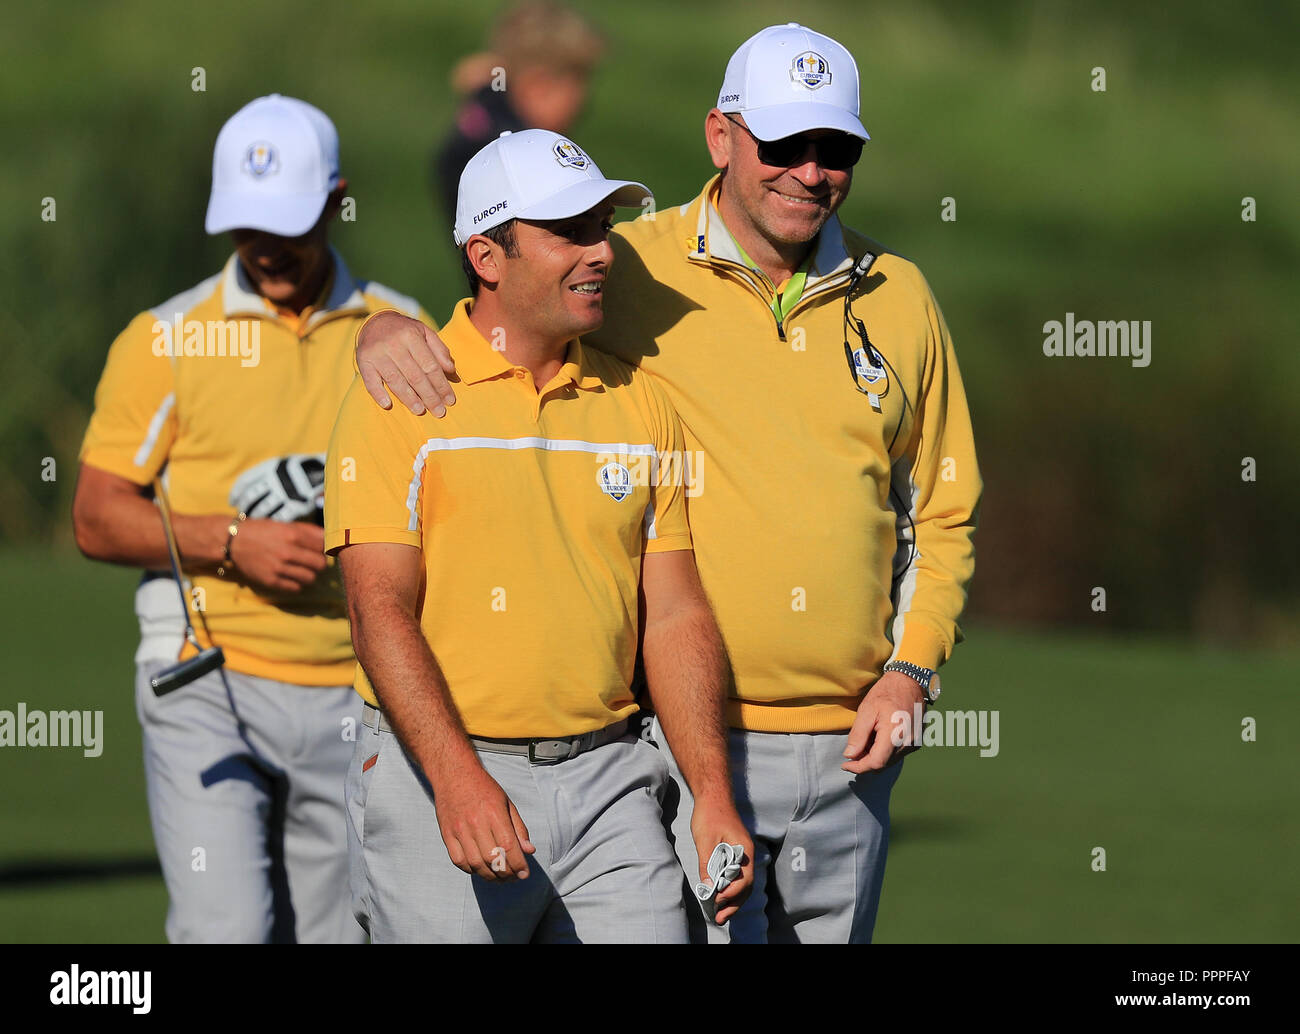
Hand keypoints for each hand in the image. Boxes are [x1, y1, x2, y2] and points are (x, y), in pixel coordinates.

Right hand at [228, 520, 327, 591]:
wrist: (233, 540)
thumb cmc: (262, 530)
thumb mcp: (285, 524)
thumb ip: (308, 530)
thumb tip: (328, 536)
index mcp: (292, 535)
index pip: (323, 547)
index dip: (324, 549)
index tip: (319, 550)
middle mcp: (287, 552)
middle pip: (320, 565)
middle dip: (319, 564)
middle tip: (313, 562)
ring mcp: (278, 568)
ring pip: (310, 578)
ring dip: (310, 575)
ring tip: (303, 570)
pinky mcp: (270, 580)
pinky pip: (295, 588)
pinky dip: (297, 584)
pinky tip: (292, 577)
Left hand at [229, 454, 325, 521]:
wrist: (325, 469)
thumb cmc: (301, 467)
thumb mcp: (281, 464)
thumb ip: (264, 475)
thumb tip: (242, 492)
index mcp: (269, 467)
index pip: (245, 482)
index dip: (237, 493)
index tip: (233, 501)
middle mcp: (274, 480)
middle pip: (251, 497)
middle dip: (245, 506)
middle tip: (243, 513)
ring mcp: (285, 493)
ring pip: (263, 508)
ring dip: (256, 515)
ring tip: (254, 520)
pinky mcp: (296, 505)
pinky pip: (279, 517)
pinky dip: (273, 521)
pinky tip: (271, 523)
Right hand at [357, 311, 456, 416]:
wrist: (375, 322)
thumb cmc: (405, 332)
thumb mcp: (424, 332)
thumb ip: (439, 350)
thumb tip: (451, 370)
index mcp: (411, 336)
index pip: (430, 365)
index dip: (441, 385)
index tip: (450, 400)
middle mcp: (393, 344)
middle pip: (415, 376)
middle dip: (429, 396)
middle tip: (439, 412)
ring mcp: (377, 354)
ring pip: (395, 380)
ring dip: (408, 398)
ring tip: (420, 411)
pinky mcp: (363, 361)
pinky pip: (370, 381)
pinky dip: (378, 394)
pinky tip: (387, 405)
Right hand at [430, 760, 535, 880]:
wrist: (454, 775)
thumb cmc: (483, 788)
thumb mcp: (507, 803)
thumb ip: (518, 828)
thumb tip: (528, 850)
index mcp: (494, 813)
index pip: (509, 846)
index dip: (518, 864)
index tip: (525, 873)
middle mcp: (476, 823)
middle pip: (492, 859)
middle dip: (506, 874)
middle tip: (513, 877)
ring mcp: (459, 830)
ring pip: (475, 864)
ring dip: (490, 876)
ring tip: (499, 877)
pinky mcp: (447, 834)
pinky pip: (459, 861)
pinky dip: (471, 870)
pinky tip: (480, 868)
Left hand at [689, 793, 753, 924]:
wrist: (713, 795)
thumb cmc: (710, 814)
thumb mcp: (705, 840)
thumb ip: (707, 865)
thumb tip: (709, 889)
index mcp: (743, 850)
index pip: (744, 879)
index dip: (731, 893)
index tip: (717, 900)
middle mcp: (747, 854)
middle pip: (746, 885)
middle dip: (734, 903)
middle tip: (720, 918)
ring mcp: (742, 854)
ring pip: (743, 882)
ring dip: (733, 898)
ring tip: (720, 913)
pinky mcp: (735, 853)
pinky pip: (737, 875)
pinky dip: (730, 888)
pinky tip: (720, 895)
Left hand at [842, 670, 925, 773]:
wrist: (910, 681)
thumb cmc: (887, 692)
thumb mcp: (866, 710)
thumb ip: (858, 735)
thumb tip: (850, 755)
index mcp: (895, 734)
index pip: (876, 762)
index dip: (859, 767)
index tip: (845, 765)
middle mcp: (908, 742)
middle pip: (883, 764)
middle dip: (865, 761)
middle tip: (852, 750)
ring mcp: (915, 742)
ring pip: (890, 760)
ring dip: (874, 756)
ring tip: (865, 739)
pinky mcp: (917, 740)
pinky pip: (897, 753)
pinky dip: (884, 751)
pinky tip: (877, 737)